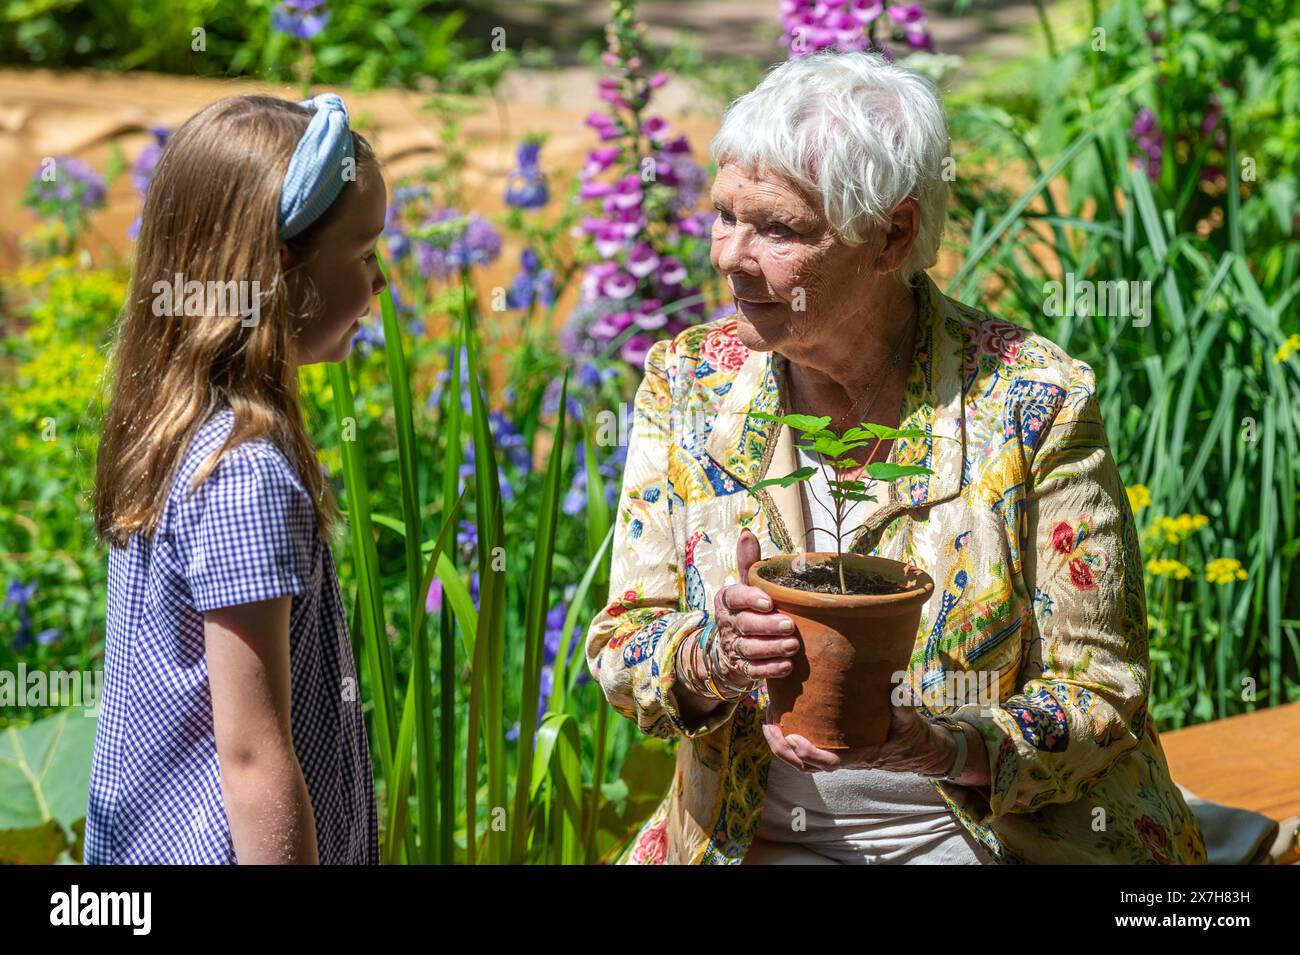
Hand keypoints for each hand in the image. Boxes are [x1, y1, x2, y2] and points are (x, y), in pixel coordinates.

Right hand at [706, 528, 800, 696]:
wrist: (729, 648)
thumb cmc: (745, 610)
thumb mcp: (744, 586)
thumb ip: (748, 564)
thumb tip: (747, 533)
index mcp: (727, 600)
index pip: (734, 597)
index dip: (750, 600)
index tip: (769, 602)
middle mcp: (727, 624)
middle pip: (744, 625)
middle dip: (767, 626)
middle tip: (789, 625)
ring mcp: (733, 647)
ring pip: (749, 649)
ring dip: (771, 648)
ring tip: (793, 646)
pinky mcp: (741, 668)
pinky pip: (753, 671)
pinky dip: (770, 669)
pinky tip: (787, 666)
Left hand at [762, 691, 955, 776]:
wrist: (913, 750)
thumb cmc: (909, 736)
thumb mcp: (910, 722)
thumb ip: (904, 707)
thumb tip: (900, 689)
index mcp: (859, 755)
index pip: (829, 761)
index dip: (809, 753)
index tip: (793, 739)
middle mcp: (843, 759)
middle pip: (805, 765)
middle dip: (782, 748)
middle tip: (768, 724)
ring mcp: (836, 755)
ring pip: (800, 761)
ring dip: (779, 744)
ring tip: (767, 720)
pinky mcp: (832, 748)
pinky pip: (804, 752)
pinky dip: (787, 740)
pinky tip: (779, 719)